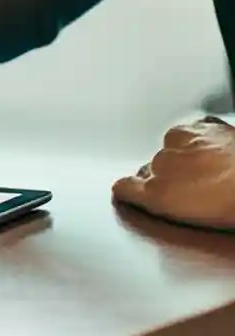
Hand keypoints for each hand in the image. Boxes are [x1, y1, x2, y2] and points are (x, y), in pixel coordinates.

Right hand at [112, 117, 234, 230]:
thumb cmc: (234, 208)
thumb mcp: (194, 220)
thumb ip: (164, 204)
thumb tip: (153, 196)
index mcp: (156, 193)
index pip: (123, 186)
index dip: (131, 191)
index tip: (136, 193)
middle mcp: (162, 164)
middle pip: (148, 168)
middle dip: (163, 176)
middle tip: (188, 189)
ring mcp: (182, 142)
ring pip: (167, 147)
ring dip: (180, 156)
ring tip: (204, 169)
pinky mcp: (203, 125)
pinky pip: (189, 130)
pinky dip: (197, 139)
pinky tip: (212, 151)